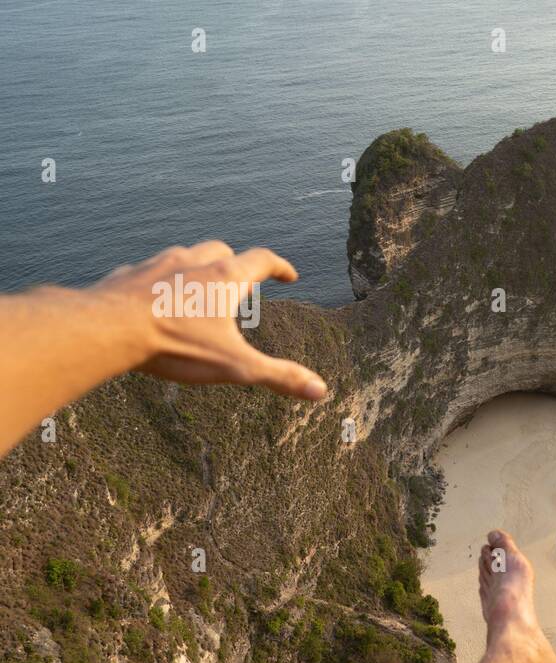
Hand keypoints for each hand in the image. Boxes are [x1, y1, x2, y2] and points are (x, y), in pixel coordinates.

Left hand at [91, 241, 326, 399]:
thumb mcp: (235, 367)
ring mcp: (157, 265)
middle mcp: (193, 263)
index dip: (279, 266)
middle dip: (235, 263)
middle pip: (222, 251)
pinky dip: (158, 280)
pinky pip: (146, 271)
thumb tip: (321, 391)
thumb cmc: (175, 345)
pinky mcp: (127, 275)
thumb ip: (279, 376)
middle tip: (240, 281)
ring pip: (183, 255)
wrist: (107, 328)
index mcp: (225, 279)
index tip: (289, 274)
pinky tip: (153, 298)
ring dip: (196, 266)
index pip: (262, 260)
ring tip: (197, 288)